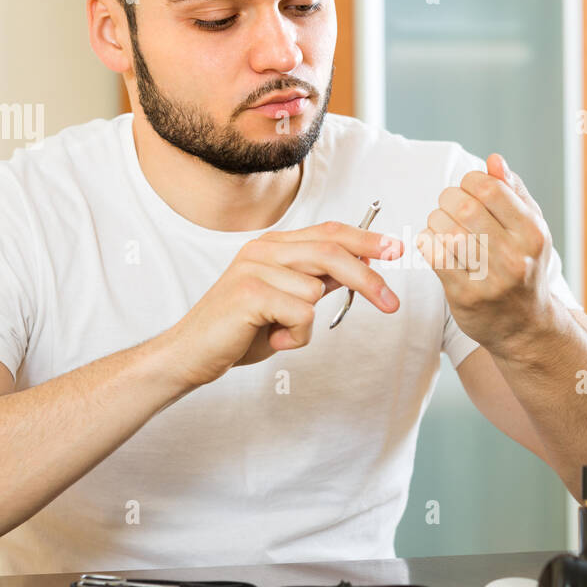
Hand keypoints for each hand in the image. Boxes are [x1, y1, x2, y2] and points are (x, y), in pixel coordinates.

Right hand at [163, 221, 403, 387]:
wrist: (191, 354)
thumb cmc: (239, 331)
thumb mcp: (286, 303)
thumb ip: (314, 282)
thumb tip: (358, 268)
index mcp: (272, 246)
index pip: (328, 232)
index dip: (365, 240)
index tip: (395, 250)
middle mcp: (263, 249)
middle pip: (331, 252)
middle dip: (367, 278)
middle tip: (391, 303)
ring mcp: (254, 268)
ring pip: (315, 291)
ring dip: (307, 324)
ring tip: (280, 332)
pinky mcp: (249, 292)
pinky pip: (301, 315)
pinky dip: (295, 337)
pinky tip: (272, 339)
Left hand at [415, 153, 556, 357]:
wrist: (525, 327)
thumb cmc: (526, 268)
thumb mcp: (532, 230)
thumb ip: (514, 192)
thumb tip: (493, 160)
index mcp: (532, 233)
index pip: (489, 188)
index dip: (469, 181)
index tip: (468, 190)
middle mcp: (514, 257)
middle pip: (464, 206)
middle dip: (449, 199)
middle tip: (450, 206)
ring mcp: (489, 279)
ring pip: (445, 229)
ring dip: (436, 220)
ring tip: (444, 226)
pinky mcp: (464, 296)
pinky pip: (433, 255)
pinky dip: (428, 242)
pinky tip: (435, 244)